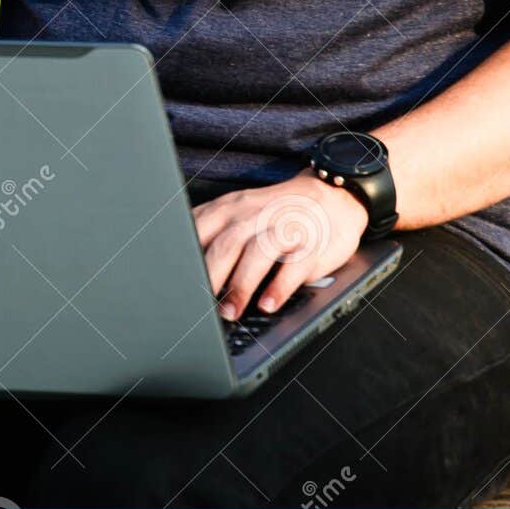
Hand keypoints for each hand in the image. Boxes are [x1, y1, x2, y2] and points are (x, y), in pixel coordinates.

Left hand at [192, 172, 368, 319]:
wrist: (332, 195)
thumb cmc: (276, 213)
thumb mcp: (238, 215)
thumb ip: (211, 236)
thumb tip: (181, 270)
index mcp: (228, 209)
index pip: (199, 231)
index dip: (186, 259)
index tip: (177, 286)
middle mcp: (253, 215)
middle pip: (225, 244)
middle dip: (210, 277)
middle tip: (200, 307)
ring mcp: (284, 226)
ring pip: (257, 252)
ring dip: (241, 285)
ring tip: (230, 313)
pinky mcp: (311, 243)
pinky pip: (295, 264)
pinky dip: (279, 286)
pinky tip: (268, 304)